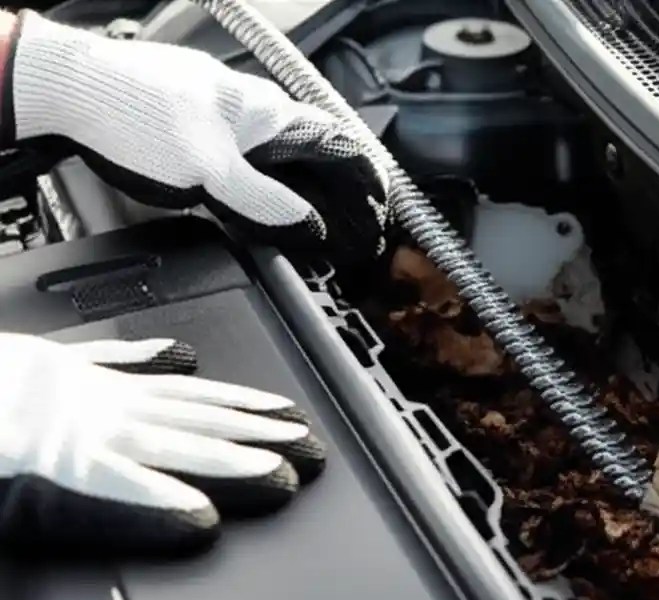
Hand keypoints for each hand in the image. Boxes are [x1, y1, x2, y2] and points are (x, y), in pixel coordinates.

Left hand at [0, 333, 324, 554]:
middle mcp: (79, 418)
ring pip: (169, 402)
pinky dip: (158, 362)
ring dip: (232, 414)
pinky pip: (118, 362)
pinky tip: (188, 361)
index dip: (192, 492)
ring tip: (283, 419)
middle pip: (178, 437)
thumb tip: (157, 488)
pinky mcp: (54, 365)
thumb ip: (73, 483)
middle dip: (246, 451)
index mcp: (51, 455)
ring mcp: (74, 388)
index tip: (243, 500)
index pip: (138, 481)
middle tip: (303, 457)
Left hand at [2, 11, 386, 262]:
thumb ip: (265, 205)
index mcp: (270, 114)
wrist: (65, 90)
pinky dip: (270, 192)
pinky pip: (251, 165)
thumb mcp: (210, 173)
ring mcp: (224, 120)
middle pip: (315, 160)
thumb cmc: (132, 114)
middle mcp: (254, 113)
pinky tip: (263, 212)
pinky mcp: (196, 131)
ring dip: (305, 198)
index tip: (381, 217)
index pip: (341, 149)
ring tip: (318, 233)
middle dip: (340, 199)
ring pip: (282, 163)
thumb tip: (312, 228)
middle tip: (353, 236)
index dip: (368, 186)